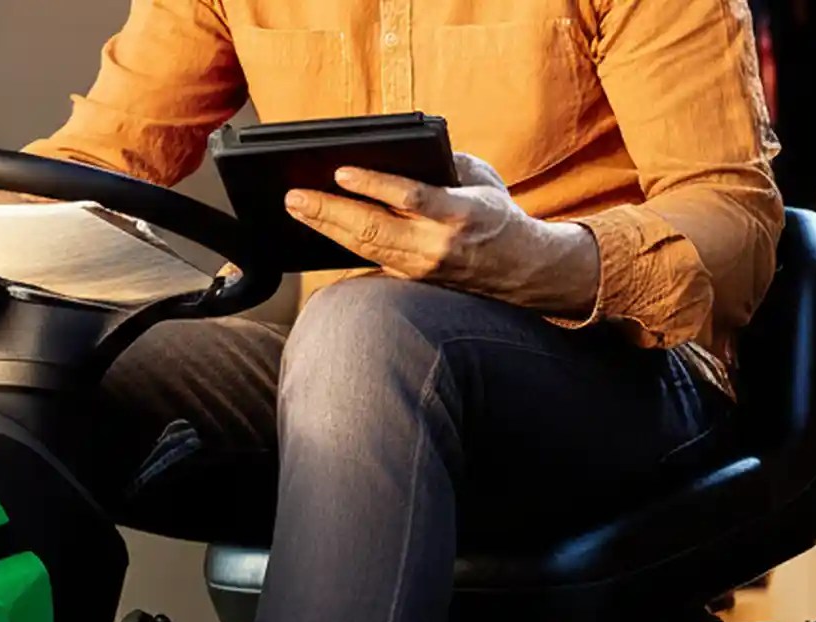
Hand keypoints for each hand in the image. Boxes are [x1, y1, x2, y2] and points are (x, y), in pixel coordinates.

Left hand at [284, 153, 599, 313]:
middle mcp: (438, 245)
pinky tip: (316, 229)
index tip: (341, 171)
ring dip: (326, 227)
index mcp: (461, 213)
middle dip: (329, 211)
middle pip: (374, 229)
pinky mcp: (411, 279)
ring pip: (365, 248)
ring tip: (296, 207)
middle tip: (294, 195)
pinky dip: (340, 243)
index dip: (374, 185)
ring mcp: (421, 267)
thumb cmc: (498, 214)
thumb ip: (447, 163)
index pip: (412, 198)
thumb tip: (404, 150)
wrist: (521, 269)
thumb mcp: (483, 179)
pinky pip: (369, 259)